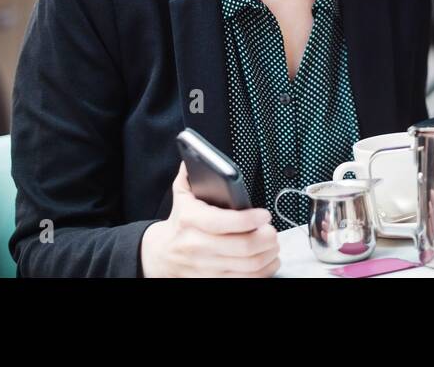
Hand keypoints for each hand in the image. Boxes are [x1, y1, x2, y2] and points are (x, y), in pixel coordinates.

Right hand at [140, 162, 279, 277]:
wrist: (160, 256)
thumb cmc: (179, 223)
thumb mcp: (181, 196)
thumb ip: (190, 175)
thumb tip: (195, 153)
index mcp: (192, 221)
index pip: (224, 222)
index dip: (249, 219)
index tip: (264, 214)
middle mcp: (198, 246)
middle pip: (242, 247)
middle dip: (266, 237)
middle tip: (273, 230)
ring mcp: (206, 267)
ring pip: (248, 266)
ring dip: (268, 254)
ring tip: (273, 243)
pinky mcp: (213, 280)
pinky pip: (245, 280)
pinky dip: (263, 271)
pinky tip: (268, 260)